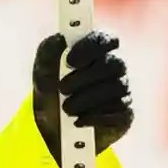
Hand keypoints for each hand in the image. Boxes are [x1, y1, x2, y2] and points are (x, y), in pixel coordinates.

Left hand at [31, 30, 132, 165]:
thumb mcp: (42, 71)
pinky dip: (96, 117)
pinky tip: (79, 121)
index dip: (91, 47)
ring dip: (87, 99)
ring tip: (66, 108)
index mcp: (96, 51)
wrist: (53, 129)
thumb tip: (61, 38)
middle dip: (85, 77)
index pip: (106, 38)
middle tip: (62, 88)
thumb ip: (48, 51)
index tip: (70, 60)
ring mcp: (122, 91)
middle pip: (114, 63)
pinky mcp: (124, 114)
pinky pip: (119, 112)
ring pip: (116, 88)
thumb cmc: (51, 92)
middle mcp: (114, 68)